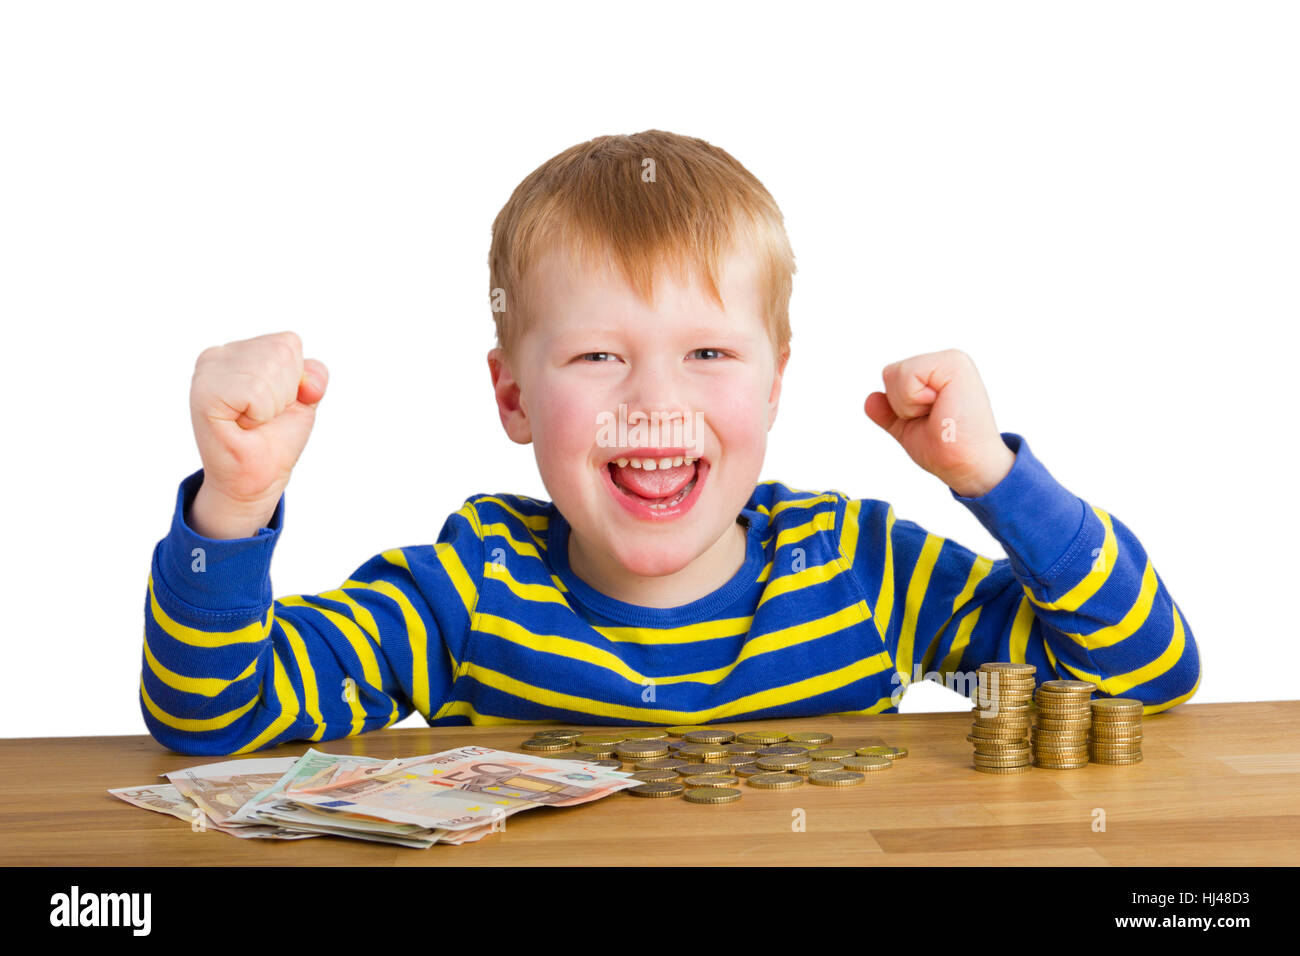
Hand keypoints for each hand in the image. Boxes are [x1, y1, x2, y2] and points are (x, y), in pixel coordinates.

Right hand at [189, 331, 328, 514]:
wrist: (259, 475)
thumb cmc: (275, 436)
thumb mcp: (304, 398)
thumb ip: (313, 375)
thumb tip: (308, 384)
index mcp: (240, 350)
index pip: (289, 343)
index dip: (295, 381)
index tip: (273, 405)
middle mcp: (219, 354)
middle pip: (282, 352)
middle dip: (285, 393)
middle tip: (262, 416)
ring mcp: (207, 370)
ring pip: (270, 368)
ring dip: (272, 405)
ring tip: (251, 420)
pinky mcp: (204, 392)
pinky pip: (255, 391)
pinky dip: (260, 413)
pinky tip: (242, 425)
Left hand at [863, 349, 1014, 497]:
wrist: (967, 465)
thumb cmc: (946, 449)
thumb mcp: (908, 429)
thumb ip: (889, 413)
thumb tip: (871, 399)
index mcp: (935, 375)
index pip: (891, 377)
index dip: (898, 406)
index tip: (929, 419)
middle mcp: (944, 362)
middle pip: (890, 373)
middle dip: (902, 405)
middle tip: (934, 418)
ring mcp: (951, 360)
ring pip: (896, 373)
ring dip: (910, 404)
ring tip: (939, 413)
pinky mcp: (955, 363)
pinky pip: (908, 374)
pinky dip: (915, 400)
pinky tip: (941, 407)